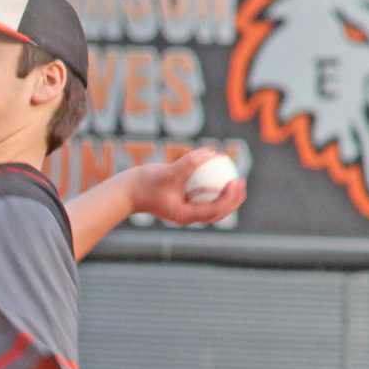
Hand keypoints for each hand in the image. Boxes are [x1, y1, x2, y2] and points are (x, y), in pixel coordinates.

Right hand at [125, 147, 246, 225]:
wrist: (126, 192)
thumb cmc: (144, 183)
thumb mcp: (166, 172)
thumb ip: (188, 164)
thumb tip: (209, 153)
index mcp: (185, 215)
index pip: (214, 210)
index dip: (229, 198)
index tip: (236, 181)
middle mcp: (187, 216)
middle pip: (218, 212)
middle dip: (234, 200)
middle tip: (241, 181)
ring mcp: (185, 210)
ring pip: (213, 206)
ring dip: (227, 196)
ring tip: (236, 179)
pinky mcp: (182, 202)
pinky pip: (203, 197)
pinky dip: (213, 188)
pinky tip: (219, 172)